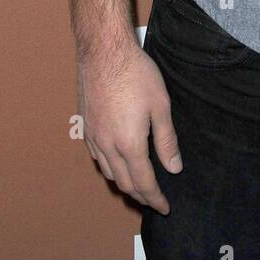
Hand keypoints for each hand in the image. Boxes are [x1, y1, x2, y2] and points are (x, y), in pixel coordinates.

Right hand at [77, 42, 181, 213]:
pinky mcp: (85, 127)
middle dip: (140, 195)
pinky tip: (117, 161)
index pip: (143, 183)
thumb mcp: (161, 105)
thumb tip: (174, 168)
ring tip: (138, 184)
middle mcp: (108, 146)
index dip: (155, 198)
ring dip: (124, 183)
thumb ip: (167, 140)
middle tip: (154, 199)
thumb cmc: (136, 74)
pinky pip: (97, 158)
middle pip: (124, 183)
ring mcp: (94, 137)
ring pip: (108, 173)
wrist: (104, 52)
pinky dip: (110, 168)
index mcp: (129, 144)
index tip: (164, 207)